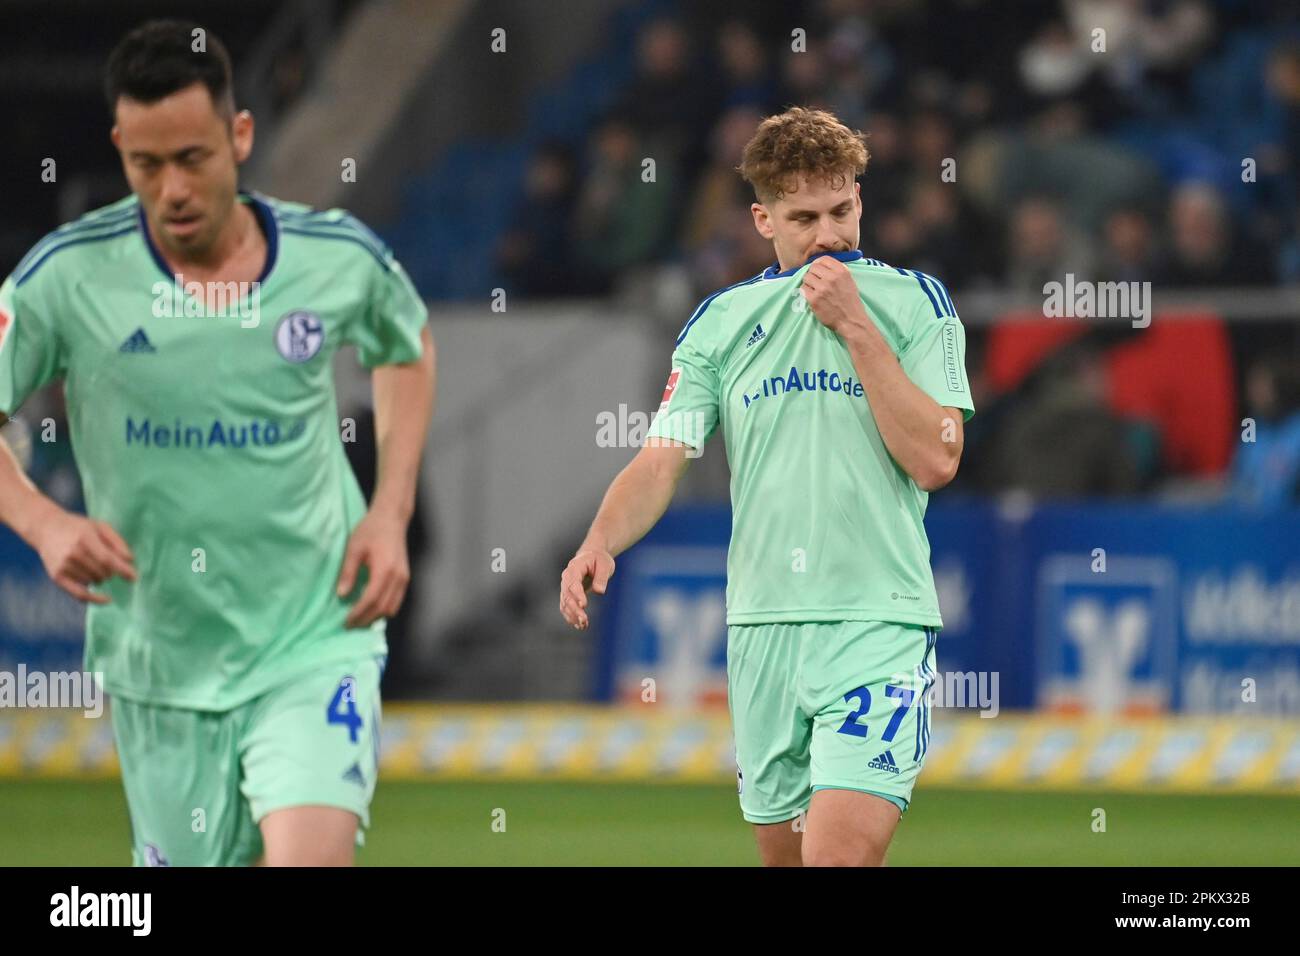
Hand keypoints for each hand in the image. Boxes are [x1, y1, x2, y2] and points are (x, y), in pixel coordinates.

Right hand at [33, 508, 136, 604]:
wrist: (46, 528)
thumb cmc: (78, 527)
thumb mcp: (100, 526)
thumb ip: (117, 541)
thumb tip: (130, 560)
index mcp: (85, 538)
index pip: (107, 559)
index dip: (122, 570)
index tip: (134, 577)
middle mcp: (73, 553)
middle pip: (102, 572)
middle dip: (112, 571)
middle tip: (109, 564)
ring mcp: (63, 566)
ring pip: (94, 581)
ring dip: (101, 578)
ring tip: (95, 566)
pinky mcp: (57, 577)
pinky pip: (79, 594)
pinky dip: (94, 599)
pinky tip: (106, 599)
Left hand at [337, 509, 410, 627]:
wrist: (391, 519)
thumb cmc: (371, 530)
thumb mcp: (354, 548)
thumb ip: (348, 572)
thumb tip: (342, 594)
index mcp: (385, 569)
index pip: (371, 599)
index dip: (358, 613)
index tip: (346, 621)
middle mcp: (398, 577)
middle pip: (382, 608)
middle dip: (366, 619)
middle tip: (350, 625)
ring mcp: (404, 578)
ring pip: (392, 608)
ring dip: (376, 616)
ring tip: (360, 619)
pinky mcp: (405, 578)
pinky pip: (397, 601)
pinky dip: (384, 609)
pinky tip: (371, 608)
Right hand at [559, 548, 614, 629]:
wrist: (593, 557)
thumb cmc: (599, 559)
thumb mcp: (605, 564)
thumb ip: (602, 577)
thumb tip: (599, 591)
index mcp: (574, 567)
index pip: (573, 582)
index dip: (577, 594)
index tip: (584, 605)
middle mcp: (566, 577)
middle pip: (566, 595)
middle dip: (574, 609)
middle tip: (584, 620)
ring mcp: (566, 587)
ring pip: (565, 604)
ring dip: (572, 616)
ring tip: (583, 626)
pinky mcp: (568, 595)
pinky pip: (566, 607)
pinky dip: (571, 617)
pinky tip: (580, 626)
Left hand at [801, 255, 868, 337]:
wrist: (851, 320)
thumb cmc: (850, 302)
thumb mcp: (849, 281)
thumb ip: (837, 271)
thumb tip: (821, 265)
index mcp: (841, 271)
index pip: (823, 259)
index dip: (818, 264)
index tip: (818, 270)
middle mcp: (831, 278)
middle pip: (813, 268)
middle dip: (812, 274)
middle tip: (815, 282)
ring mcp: (822, 288)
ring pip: (806, 277)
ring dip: (808, 283)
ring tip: (814, 290)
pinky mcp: (814, 299)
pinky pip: (803, 289)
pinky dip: (805, 292)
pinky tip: (812, 297)